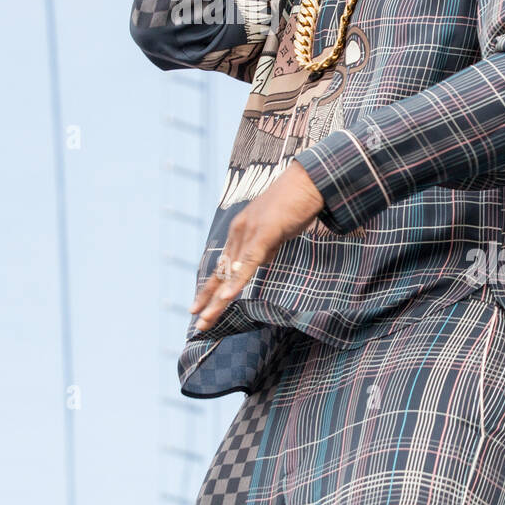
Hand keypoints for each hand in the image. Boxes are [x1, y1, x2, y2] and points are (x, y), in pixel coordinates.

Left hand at [189, 162, 325, 331]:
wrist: (308, 180)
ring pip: (231, 272)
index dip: (210, 288)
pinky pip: (248, 262)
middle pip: (221, 273)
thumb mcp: (275, 231)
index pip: (222, 266)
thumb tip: (257, 262)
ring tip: (205, 320)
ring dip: (218, 300)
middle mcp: (239, 232)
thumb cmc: (295, 203)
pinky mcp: (264, 233)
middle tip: (197, 323)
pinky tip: (226, 297)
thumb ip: (263, 246)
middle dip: (208, 300)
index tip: (198, 308)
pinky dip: (237, 281)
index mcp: (241, 232)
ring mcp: (250, 232)